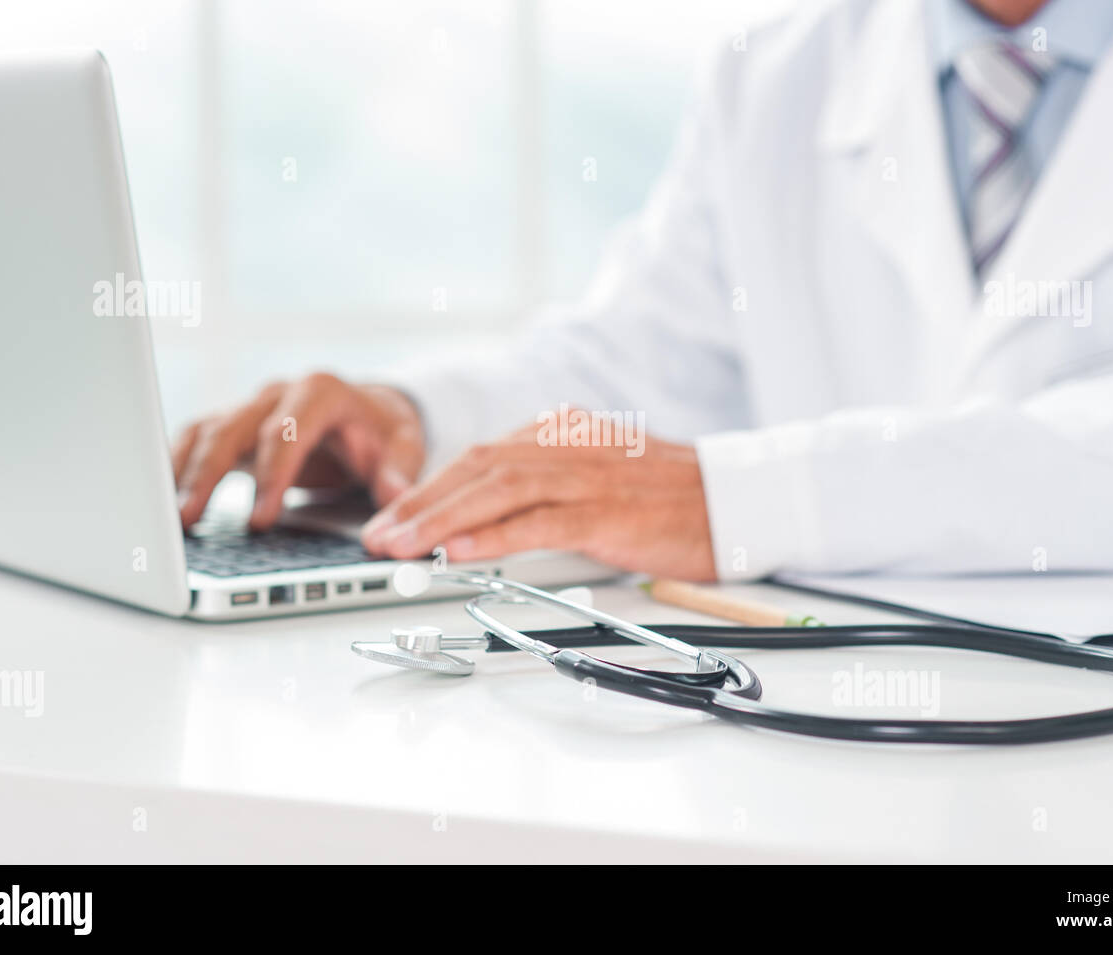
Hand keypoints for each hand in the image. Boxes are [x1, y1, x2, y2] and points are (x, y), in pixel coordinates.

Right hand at [172, 373, 425, 530]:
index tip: (261, 520)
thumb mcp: (405, 446)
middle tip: (189, 519)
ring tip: (165, 515)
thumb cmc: (384, 432)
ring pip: (206, 431)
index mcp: (320, 392)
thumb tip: (395, 496)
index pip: (286, 432)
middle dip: (208, 474)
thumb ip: (399, 471)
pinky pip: (197, 440)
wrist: (370, 413)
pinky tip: (159, 496)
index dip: (271, 475)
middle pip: (233, 428)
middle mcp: (279, 394)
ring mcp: (252, 408)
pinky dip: (176, 465)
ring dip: (182, 471)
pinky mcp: (235, 427)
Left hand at [360, 413, 717, 579]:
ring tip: (400, 544)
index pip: (481, 457)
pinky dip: (494, 535)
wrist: (734, 498)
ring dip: (441, 519)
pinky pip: (540, 521)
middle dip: (420, 502)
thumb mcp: (597, 475)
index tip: (393, 516)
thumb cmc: (669, 496)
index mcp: (561, 432)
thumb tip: (487, 518)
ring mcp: (588, 475)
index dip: (430, 488)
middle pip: (478, 467)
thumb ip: (546, 487)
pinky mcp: (608, 510)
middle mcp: (567, 444)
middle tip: (378, 533)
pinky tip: (460, 551)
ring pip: (498, 490)